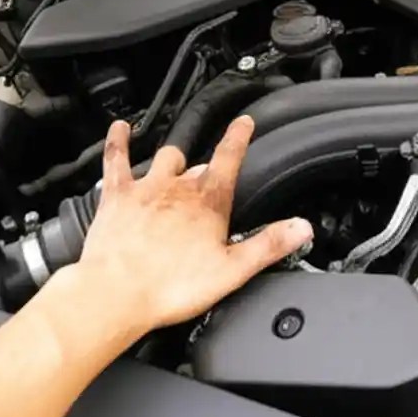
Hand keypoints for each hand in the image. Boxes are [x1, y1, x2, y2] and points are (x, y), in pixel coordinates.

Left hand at [64, 116, 312, 333]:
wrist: (116, 293)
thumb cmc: (171, 287)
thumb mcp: (232, 270)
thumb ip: (269, 245)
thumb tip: (301, 227)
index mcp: (209, 201)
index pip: (230, 156)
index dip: (239, 136)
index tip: (244, 122)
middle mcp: (178, 186)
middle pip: (199, 165)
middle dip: (206, 170)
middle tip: (211, 184)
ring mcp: (145, 188)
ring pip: (165, 158)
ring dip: (173, 160)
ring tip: (177, 161)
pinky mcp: (116, 196)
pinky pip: (116, 159)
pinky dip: (119, 141)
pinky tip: (121, 129)